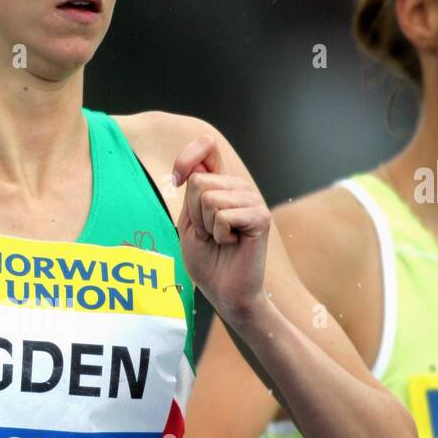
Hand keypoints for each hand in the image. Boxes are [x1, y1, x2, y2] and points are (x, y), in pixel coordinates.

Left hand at [170, 133, 270, 321]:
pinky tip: (232, 244)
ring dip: (206, 226)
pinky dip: (219, 235)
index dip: (186, 157)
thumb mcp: (189, 222)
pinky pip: (223, 215)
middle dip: (194, 214)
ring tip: (221, 239)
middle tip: (208, 234)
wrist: (225, 291)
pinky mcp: (260, 216)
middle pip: (199, 181)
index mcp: (222, 184)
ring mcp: (252, 199)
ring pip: (209, 198)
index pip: (207, 145)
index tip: (177, 180)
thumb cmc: (207, 260)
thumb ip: (191, 194)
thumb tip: (194, 169)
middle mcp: (239, 187)